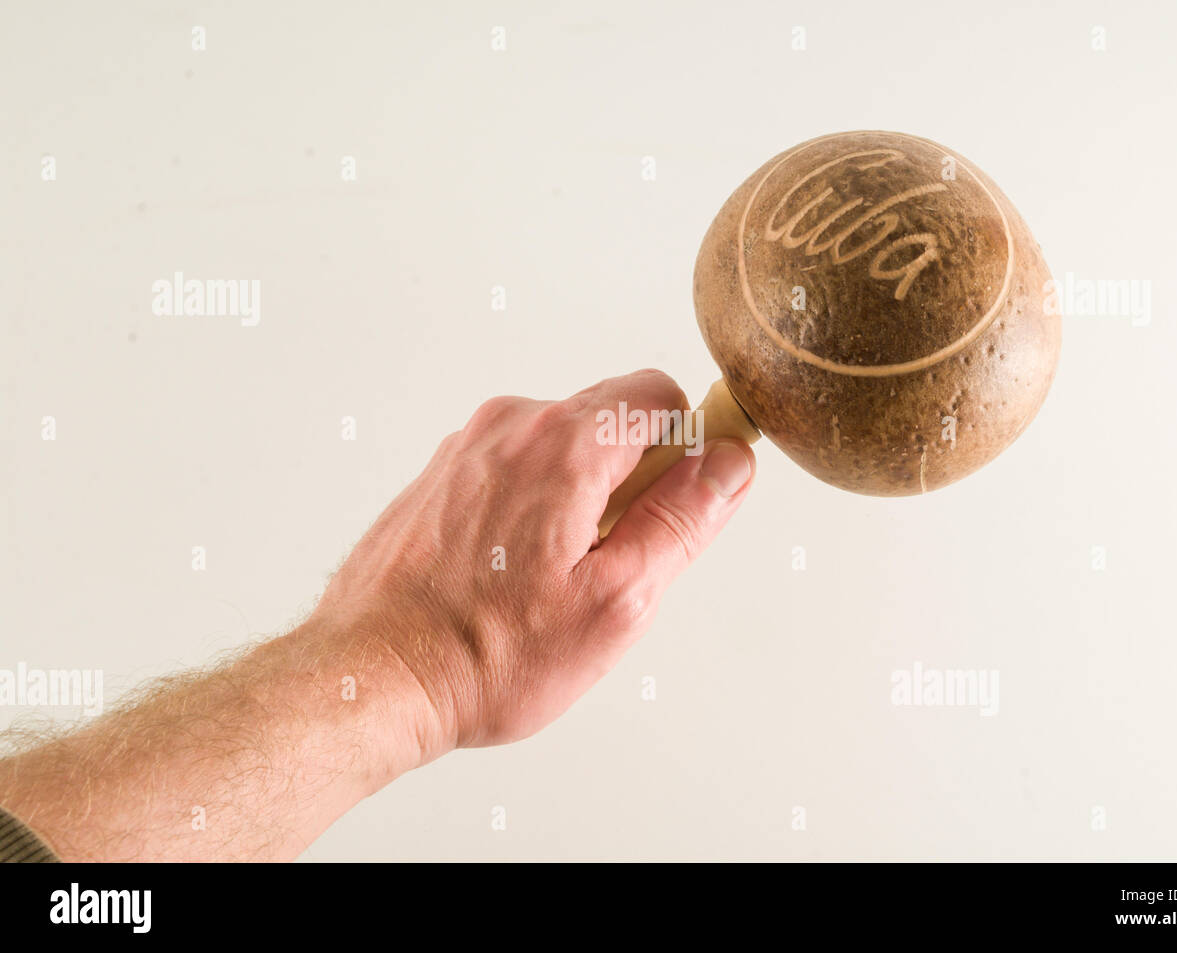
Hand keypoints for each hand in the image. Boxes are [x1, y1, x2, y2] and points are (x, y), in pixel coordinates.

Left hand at [310, 369, 755, 757]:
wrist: (374, 678)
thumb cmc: (488, 655)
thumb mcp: (618, 599)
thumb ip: (682, 519)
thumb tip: (727, 463)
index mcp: (563, 444)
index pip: (659, 396)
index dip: (688, 447)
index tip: (679, 505)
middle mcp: (510, 426)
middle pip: (611, 419)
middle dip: (633, 481)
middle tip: (613, 562)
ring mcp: (468, 447)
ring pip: (563, 447)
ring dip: (582, 497)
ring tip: (556, 578)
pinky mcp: (442, 475)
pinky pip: (516, 468)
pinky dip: (535, 506)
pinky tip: (514, 573)